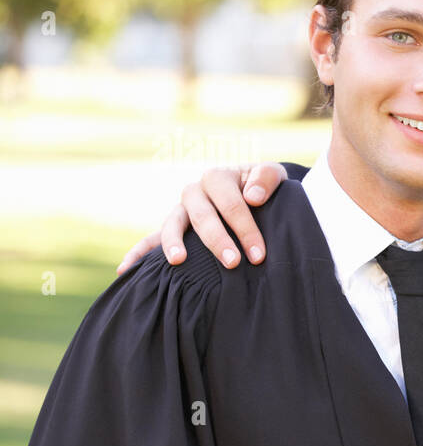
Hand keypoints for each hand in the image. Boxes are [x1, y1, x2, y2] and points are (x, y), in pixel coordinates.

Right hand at [116, 162, 288, 273]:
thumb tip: (252, 197)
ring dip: (174, 243)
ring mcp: (182, 209)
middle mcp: (196, 191)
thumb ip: (267, 178)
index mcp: (218, 177)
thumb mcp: (274, 174)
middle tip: (234, 264)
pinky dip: (138, 252)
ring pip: (173, 224)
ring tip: (178, 261)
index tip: (259, 255)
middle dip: (218, 241)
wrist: (255, 191)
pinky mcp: (175, 226)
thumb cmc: (265, 187)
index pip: (231, 203)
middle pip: (203, 216)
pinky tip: (126, 270)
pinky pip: (152, 237)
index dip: (245, 228)